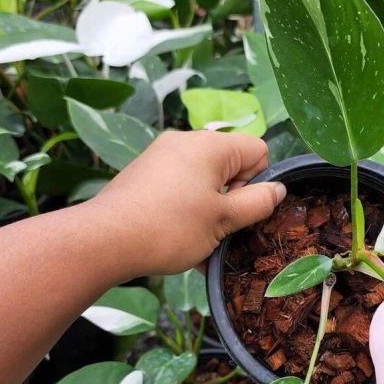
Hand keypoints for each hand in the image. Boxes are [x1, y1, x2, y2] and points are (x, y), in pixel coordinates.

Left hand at [87, 130, 283, 276]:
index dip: (258, 181)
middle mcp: (185, 142)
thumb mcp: (223, 221)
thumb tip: (279, 189)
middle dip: (232, 196)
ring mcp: (160, 157)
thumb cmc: (170, 228)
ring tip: (198, 240)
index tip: (239, 209)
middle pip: (229, 164)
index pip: (257, 150)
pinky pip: (179, 187)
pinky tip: (178, 240)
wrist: (104, 241)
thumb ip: (256, 203)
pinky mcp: (143, 175)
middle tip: (220, 228)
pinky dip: (186, 209)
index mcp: (210, 145)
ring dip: (210, 208)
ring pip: (203, 180)